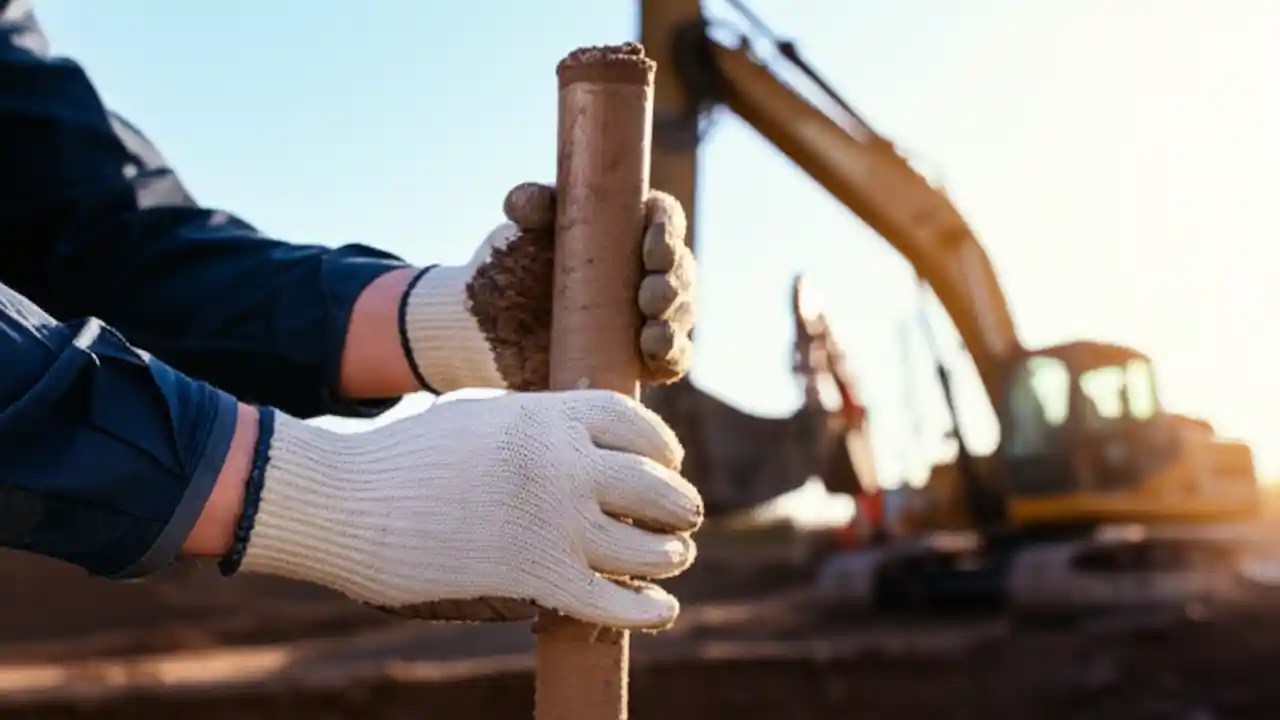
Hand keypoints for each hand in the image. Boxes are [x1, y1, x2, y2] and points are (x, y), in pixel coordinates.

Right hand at [238, 389, 702, 629]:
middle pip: (657, 487)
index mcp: (548, 417)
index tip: (671, 463)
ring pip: (649, 547)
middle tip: (685, 518)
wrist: (347, 502)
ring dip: (670, 556)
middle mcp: (565, 465)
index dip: (665, 448)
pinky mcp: (537, 578)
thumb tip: (578, 435)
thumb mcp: (480, 419)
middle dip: (680, 505)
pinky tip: (660, 608)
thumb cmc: (403, 460)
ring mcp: (555, 523)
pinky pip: (617, 602)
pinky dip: (648, 608)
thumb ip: (535, 426)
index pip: (638, 426)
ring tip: (673, 558)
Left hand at [400, 182, 695, 392]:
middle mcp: (650, 268)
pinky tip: (654, 355)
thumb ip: (528, 208)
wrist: (495, 333)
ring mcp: (652, 315)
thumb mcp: (521, 236)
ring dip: (673, 321)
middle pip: (682, 268)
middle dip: (672, 283)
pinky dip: (673, 356)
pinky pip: (676, 358)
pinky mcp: (646, 358)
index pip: (665, 217)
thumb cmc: (515, 270)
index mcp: (630, 228)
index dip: (668, 230)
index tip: (651, 248)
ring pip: (683, 313)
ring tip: (650, 333)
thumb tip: (522, 203)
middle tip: (648, 296)